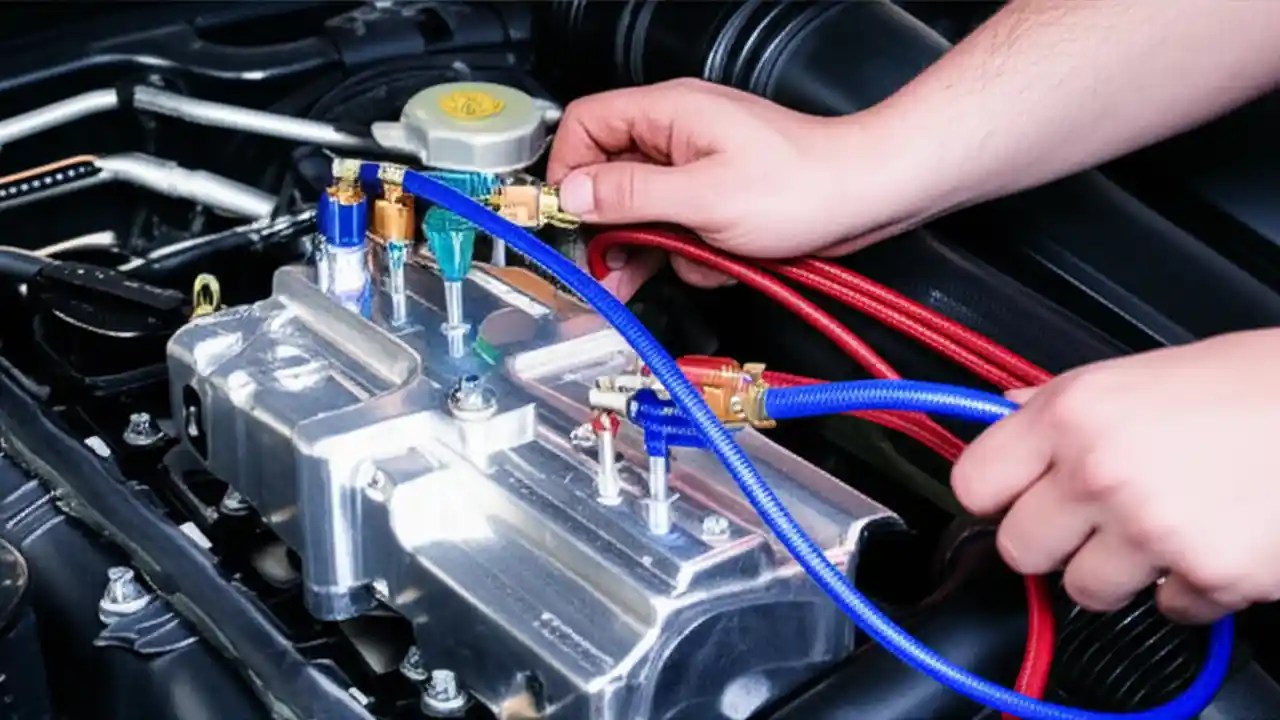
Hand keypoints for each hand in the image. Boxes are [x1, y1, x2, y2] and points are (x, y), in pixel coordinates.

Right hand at [547, 78, 931, 299]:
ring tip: (648, 277)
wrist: (865, 198)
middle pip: (609, 176)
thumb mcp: (703, 196)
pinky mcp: (716, 199)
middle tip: (604, 264)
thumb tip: (574, 195)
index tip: (566, 217)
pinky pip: (678, 228)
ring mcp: (697, 168)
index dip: (568, 172)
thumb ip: (631, 195)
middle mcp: (677, 136)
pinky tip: (710, 262)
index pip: (586, 127)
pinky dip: (688, 252)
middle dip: (607, 225)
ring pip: (643, 210)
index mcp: (668, 114)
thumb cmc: (803, 184)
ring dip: (649, 247)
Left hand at [952, 329, 1279, 622]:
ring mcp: (1151, 529)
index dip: (994, 494)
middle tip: (1092, 519)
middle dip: (1052, 541)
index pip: (974, 481)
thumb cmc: (1259, 385)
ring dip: (1119, 571)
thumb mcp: (1146, 371)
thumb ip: (1064, 402)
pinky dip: (1190, 587)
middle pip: (1018, 548)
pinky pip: (1168, 608)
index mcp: (1075, 411)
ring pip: (1085, 590)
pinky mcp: (1207, 576)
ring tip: (1163, 526)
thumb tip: (1005, 412)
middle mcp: (1100, 470)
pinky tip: (1215, 541)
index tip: (1011, 496)